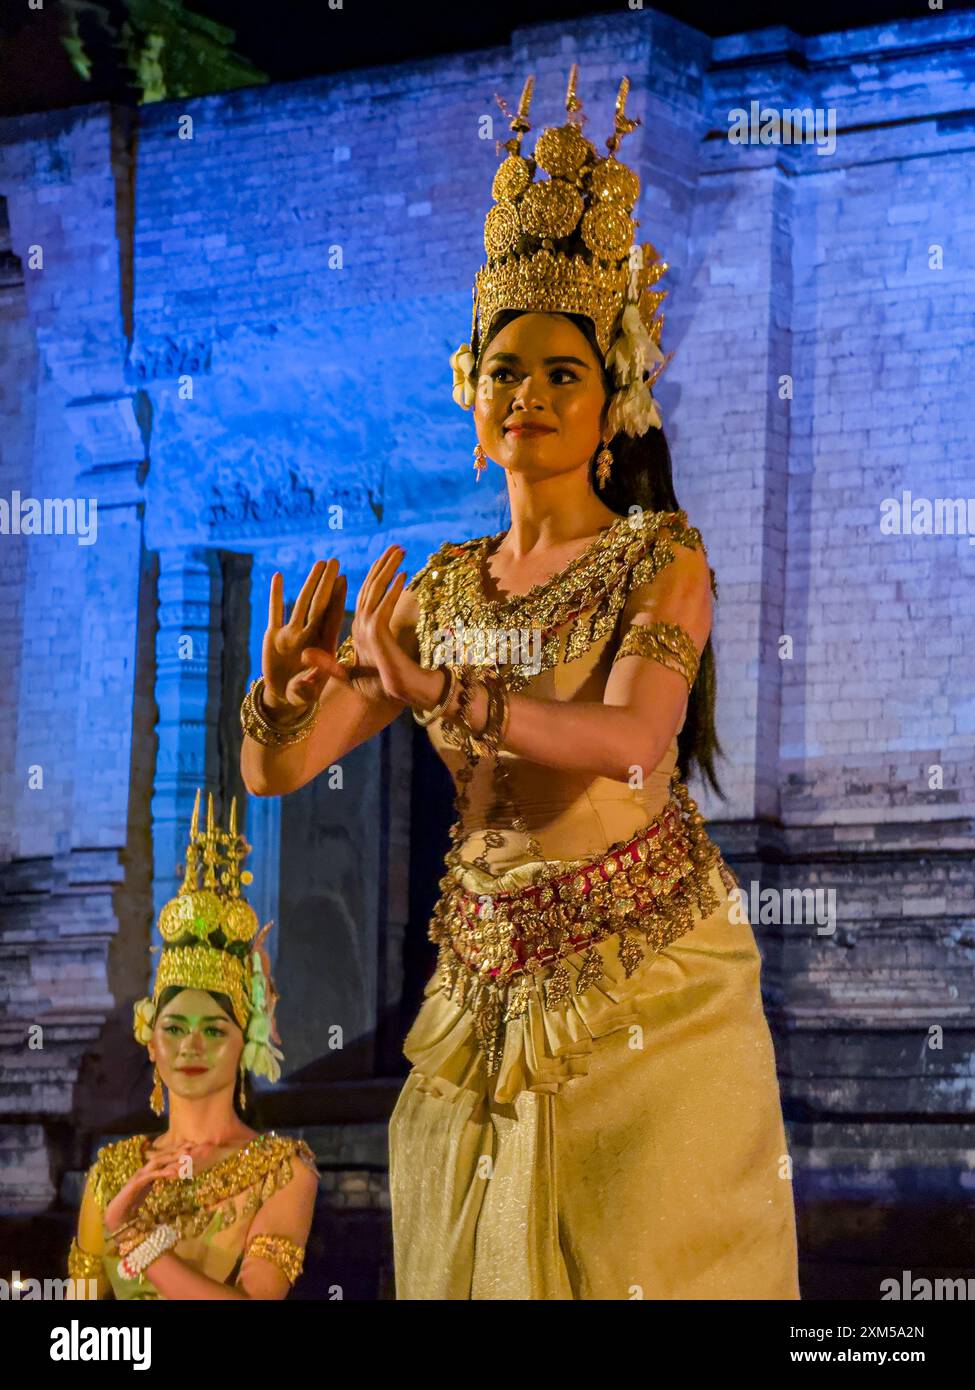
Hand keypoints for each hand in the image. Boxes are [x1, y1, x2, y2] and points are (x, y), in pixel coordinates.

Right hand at [103, 1140, 215, 1240]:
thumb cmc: (131, 1204)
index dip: (176, 1151)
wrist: (116, 1215)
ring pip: (157, 1162)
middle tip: (191, 1144)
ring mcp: (139, 1175)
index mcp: (148, 1171)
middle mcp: (143, 1170)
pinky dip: (162, 1172)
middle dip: (176, 1150)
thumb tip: (169, 1175)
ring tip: (184, 1154)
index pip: (163, 1158)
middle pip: (162, 1156)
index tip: (190, 1146)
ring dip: (171, 1157)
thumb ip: (156, 1181)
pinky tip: (172, 1172)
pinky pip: (151, 1176)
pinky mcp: (135, 1184)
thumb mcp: (147, 1190)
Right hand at [262, 559, 356, 715]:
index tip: (343, 579)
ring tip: (317, 564)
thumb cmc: (302, 696)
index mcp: (322, 646)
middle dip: (326, 583)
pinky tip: (278, 576)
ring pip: (301, 603)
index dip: (338, 598)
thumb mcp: (307, 693)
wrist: (283, 697)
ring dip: (308, 583)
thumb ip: (309, 683)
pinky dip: (276, 595)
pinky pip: (275, 611)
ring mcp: (291, 633)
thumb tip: (311, 668)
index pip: (332, 617)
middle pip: (319, 604)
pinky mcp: (273, 636)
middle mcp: (308, 635)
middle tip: (334, 561)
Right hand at [347, 544, 432, 707]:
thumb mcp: (386, 656)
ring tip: (400, 551)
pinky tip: (402, 575)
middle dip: (383, 564)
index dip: (375, 574)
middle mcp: (360, 628)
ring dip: (388, 569)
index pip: (366, 596)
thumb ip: (385, 633)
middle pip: (370, 588)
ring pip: (375, 593)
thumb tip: (386, 619)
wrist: (397, 696)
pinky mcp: (377, 636)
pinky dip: (393, 590)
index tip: (385, 557)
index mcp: (360, 631)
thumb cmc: (391, 684)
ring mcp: (366, 631)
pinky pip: (384, 607)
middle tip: (397, 546)